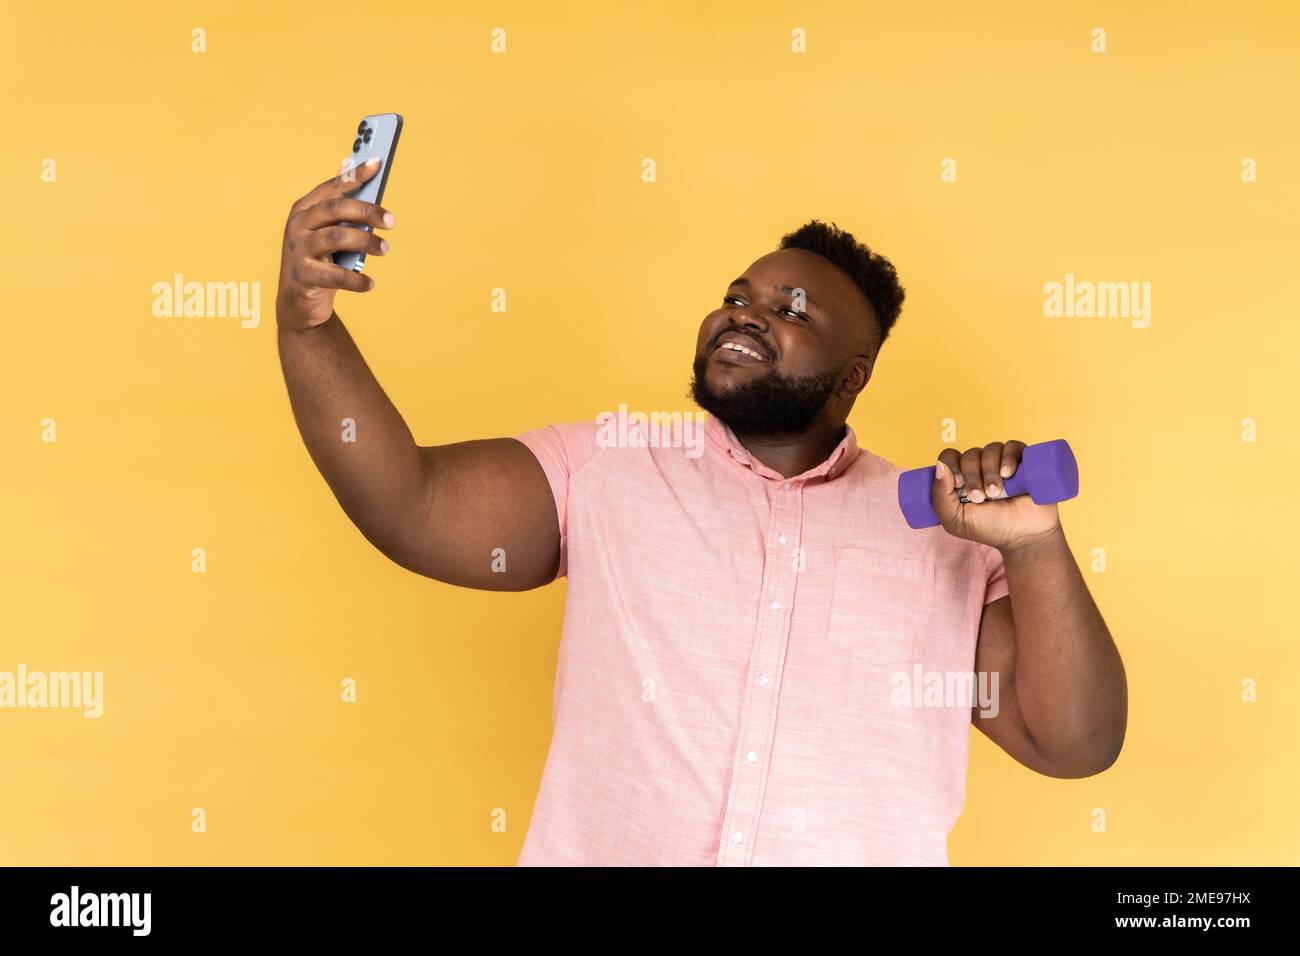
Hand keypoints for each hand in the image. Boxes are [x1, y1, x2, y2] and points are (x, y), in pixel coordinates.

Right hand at [276, 157, 394, 330]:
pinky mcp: (304, 275)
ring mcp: (298, 249)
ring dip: (365, 242)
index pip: (332, 186)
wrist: (297, 300)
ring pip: (336, 238)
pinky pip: (335, 275)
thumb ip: (339, 205)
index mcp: (305, 208)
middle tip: (392, 221)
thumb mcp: (326, 230)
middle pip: (335, 210)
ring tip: (385, 248)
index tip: (378, 164)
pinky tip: (370, 283)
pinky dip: (356, 280)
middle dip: (367, 211)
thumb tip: (351, 166)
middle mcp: (298, 225)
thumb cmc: (320, 258)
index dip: (355, 175)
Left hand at [931, 441, 1062, 550]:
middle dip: (972, 475)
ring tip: (996, 493)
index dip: (951, 465)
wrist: (1025, 536)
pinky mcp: (1024, 461)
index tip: (959, 484)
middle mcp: (981, 467)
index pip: (949, 457)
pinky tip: (1008, 474)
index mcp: (963, 478)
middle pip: (970, 454)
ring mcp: (1003, 462)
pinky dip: (1008, 457)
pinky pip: (1013, 446)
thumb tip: (939, 465)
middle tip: (980, 497)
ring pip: (991, 449)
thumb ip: (940, 496)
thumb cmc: (990, 529)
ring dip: (990, 470)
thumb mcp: (955, 520)